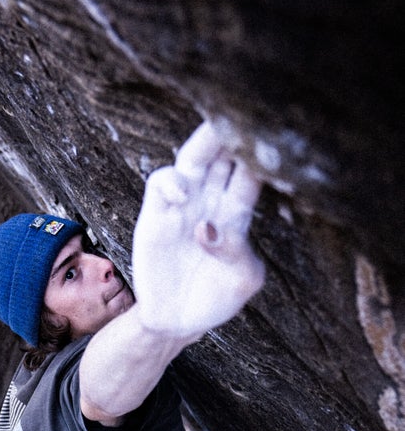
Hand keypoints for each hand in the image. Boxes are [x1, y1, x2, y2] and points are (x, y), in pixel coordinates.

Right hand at [131, 121, 264, 339]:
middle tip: (246, 110)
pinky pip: (159, 185)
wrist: (178, 321)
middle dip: (232, 134)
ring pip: (192, 160)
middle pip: (222, 155)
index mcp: (237, 212)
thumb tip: (208, 228)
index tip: (275, 131)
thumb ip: (236, 252)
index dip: (260, 153)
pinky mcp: (154, 217)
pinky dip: (169, 182)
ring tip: (217, 131)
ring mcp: (182, 206)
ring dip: (204, 143)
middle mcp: (210, 201)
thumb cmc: (217, 298)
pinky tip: (182, 193)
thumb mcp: (243, 280)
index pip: (250, 172)